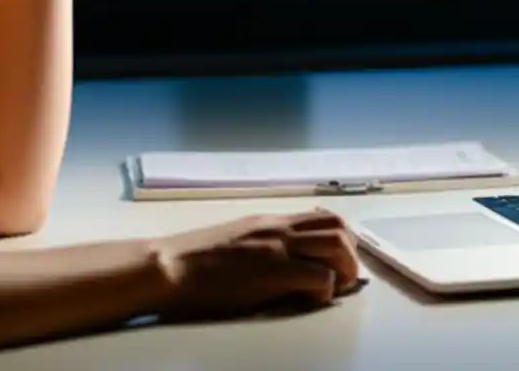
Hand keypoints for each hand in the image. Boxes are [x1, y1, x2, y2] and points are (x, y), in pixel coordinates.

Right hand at [149, 209, 360, 320]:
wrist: (168, 268)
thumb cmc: (190, 262)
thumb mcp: (233, 241)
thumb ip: (260, 244)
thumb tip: (281, 260)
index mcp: (268, 222)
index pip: (320, 218)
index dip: (340, 238)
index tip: (341, 258)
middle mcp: (278, 229)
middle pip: (337, 227)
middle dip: (350, 252)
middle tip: (346, 275)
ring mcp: (277, 248)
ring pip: (337, 245)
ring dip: (345, 268)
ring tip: (336, 287)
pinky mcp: (273, 272)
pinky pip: (320, 277)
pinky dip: (326, 290)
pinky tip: (312, 300)